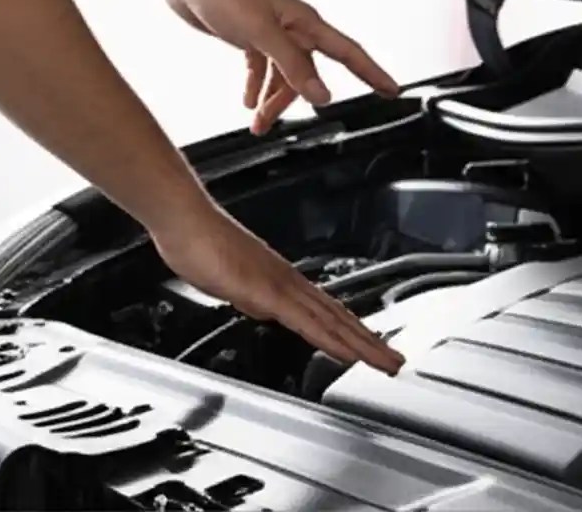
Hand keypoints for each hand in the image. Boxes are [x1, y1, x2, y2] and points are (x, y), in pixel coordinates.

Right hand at [152, 202, 404, 375]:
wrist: (186, 220)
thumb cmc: (201, 244)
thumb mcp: (231, 283)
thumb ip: (251, 297)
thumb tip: (262, 309)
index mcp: (283, 281)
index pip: (328, 313)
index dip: (353, 332)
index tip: (372, 348)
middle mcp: (291, 282)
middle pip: (340, 319)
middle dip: (370, 343)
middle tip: (395, 362)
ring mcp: (283, 286)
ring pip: (333, 322)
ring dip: (362, 344)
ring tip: (385, 362)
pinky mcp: (268, 292)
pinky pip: (307, 321)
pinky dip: (331, 339)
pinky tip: (348, 353)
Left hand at [163, 0, 399, 133]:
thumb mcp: (262, 33)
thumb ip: (293, 65)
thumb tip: (321, 94)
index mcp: (305, 23)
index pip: (349, 52)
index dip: (373, 73)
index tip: (391, 90)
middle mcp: (293, 28)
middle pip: (309, 72)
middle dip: (298, 100)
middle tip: (278, 123)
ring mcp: (271, 32)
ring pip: (283, 74)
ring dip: (271, 99)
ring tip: (257, 120)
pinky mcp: (249, 36)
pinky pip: (261, 68)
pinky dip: (256, 86)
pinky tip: (247, 101)